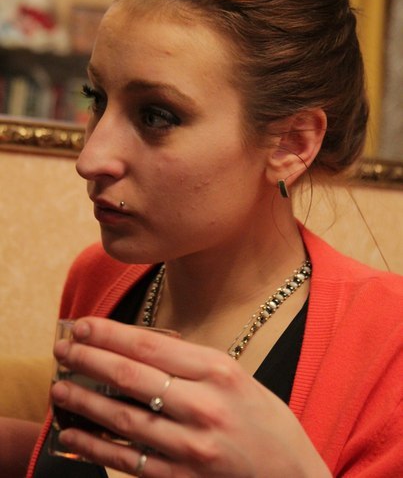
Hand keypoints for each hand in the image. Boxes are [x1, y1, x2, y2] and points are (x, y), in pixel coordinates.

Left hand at [51, 317, 330, 476]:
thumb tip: (141, 347)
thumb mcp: (236, 376)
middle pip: (130, 376)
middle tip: (62, 348)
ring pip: (122, 417)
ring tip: (59, 387)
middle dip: (89, 359)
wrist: (292, 477)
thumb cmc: (265, 421)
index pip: (150, 344)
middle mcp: (203, 405)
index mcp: (218, 370)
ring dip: (84, 401)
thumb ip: (192, 363)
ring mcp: (190, 445)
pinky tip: (73, 435)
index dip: (109, 333)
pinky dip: (95, 447)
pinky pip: (127, 460)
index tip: (82, 325)